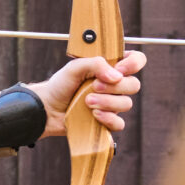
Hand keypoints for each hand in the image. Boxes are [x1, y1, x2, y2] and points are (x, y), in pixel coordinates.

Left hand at [30, 50, 146, 138]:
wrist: (47, 108)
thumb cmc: (60, 85)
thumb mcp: (74, 67)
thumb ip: (96, 64)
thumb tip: (116, 76)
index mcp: (110, 67)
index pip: (136, 60)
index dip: (133, 64)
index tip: (118, 69)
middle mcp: (114, 85)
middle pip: (134, 85)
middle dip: (115, 87)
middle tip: (94, 86)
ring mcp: (112, 104)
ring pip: (126, 104)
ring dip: (107, 102)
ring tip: (87, 102)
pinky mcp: (106, 122)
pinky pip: (119, 123)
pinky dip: (108, 119)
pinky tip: (94, 114)